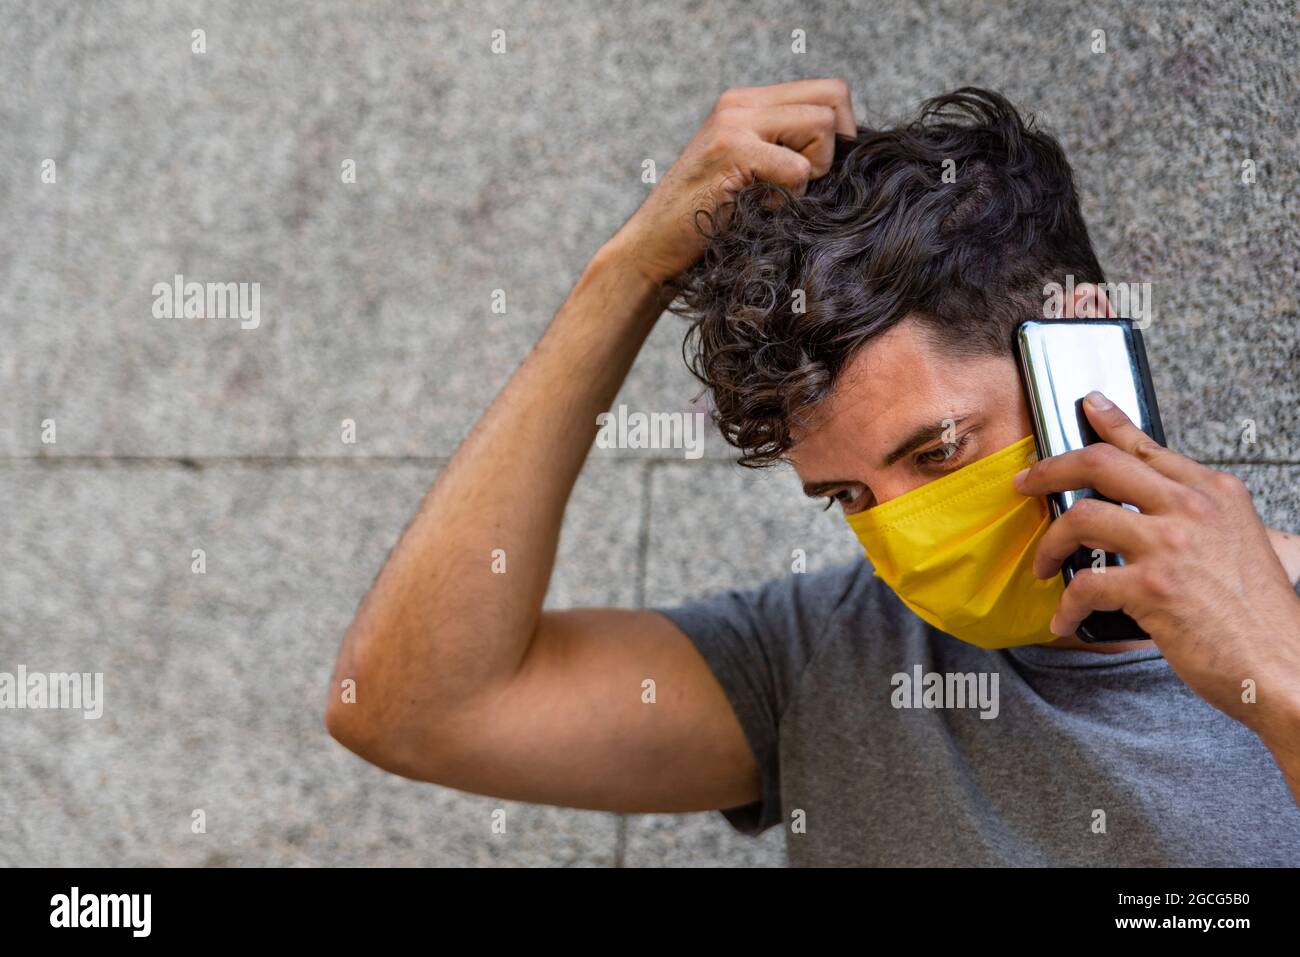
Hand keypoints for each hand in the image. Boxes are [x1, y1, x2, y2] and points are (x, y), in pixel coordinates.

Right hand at [609, 79, 856, 286]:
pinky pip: (799, 168)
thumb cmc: (707, 224)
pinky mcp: (731, 150)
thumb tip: (851, 155)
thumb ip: (787, 150)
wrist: (652, 250)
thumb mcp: (751, 175)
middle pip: (834, 99)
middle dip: (833, 150)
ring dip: (811, 174)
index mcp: (747, 103)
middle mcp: (740, 102)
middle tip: (800, 186)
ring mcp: (734, 122)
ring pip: (823, 126)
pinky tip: (757, 211)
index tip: (818, 175)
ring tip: (773, 197)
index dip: (841, 135)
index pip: (829, 92)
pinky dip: (787, 199)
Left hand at [1014, 391, 1299, 744]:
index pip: (1147, 446)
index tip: (1088, 407)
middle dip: (1050, 470)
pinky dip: (1065, 607)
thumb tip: (1144, 506)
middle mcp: (1192, 508)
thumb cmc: (1257, 616)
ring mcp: (1171, 545)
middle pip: (1099, 464)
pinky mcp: (1152, 588)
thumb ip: (1193, 516)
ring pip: (1080, 518)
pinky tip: (1063, 620)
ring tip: (1043, 567)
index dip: (1110, 423)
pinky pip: (1083, 586)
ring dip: (1049, 545)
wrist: (1284, 667)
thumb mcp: (1236, 542)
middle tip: (1026, 484)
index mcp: (1214, 493)